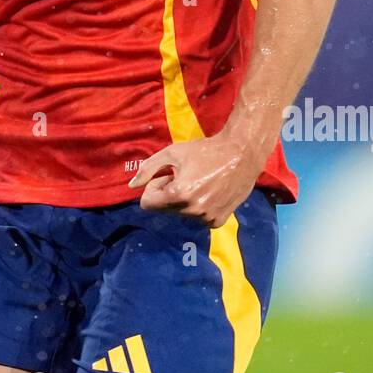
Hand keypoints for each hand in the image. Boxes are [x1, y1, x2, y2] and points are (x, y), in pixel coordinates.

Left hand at [127, 125, 268, 226]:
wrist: (241, 154)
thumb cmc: (205, 150)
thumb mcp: (172, 153)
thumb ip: (148, 169)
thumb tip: (131, 186)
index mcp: (179, 195)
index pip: (147, 204)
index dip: (153, 188)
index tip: (166, 176)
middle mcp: (192, 211)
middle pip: (164, 209)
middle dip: (168, 193)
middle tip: (185, 176)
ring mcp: (207, 218)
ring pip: (181, 214)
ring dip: (184, 200)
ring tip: (200, 182)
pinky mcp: (218, 222)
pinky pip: (197, 218)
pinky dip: (199, 207)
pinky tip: (210, 191)